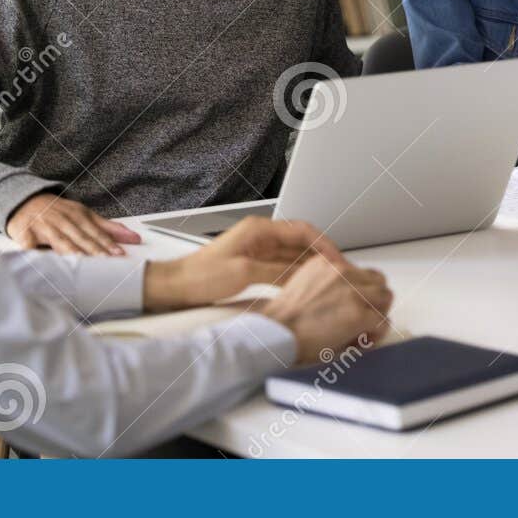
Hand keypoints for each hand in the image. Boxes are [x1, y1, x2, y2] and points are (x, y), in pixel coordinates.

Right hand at [6, 193, 140, 255]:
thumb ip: (108, 228)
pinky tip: (41, 264)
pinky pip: (30, 245)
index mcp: (78, 215)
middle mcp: (63, 220)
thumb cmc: (59, 213)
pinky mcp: (25, 233)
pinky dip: (34, 253)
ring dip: (70, 251)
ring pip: (59, 241)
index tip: (119, 255)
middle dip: (93, 250)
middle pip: (80, 238)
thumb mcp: (84, 215)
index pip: (95, 232)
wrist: (25, 200)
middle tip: (105, 262)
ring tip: (80, 263)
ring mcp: (44, 226)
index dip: (107, 244)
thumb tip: (135, 238)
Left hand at [145, 218, 344, 310]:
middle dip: (322, 256)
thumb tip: (306, 274)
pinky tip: (308, 286)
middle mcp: (261, 236)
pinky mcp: (255, 264)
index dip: (324, 244)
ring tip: (330, 280)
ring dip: (312, 267)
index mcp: (259, 229)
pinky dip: (298, 275)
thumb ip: (277, 271)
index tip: (339, 260)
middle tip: (340, 272)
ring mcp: (258, 250)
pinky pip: (284, 267)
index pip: (302, 230)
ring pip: (295, 255)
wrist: (177, 287)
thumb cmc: (201, 276)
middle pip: (302, 242)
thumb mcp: (244, 273)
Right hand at [261, 253, 393, 364]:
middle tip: (366, 319)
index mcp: (326, 263)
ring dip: (378, 314)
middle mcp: (342, 271)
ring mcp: (352, 292)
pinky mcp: (358, 314)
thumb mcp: (306, 287)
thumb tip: (357, 299)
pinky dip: (376, 333)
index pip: (361, 272)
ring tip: (364, 331)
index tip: (357, 306)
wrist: (275, 334)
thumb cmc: (284, 320)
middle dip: (375, 300)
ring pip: (386, 298)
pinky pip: (382, 322)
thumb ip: (331, 285)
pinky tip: (362, 341)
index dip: (363, 291)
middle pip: (379, 281)